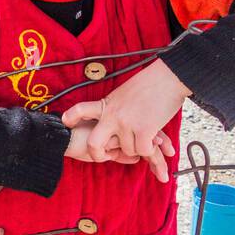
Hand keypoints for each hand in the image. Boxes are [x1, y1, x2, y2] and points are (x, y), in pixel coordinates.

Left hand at [61, 59, 190, 180]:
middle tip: (104, 156)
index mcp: (106, 105)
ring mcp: (127, 124)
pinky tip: (154, 140)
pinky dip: (149, 149)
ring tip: (145, 136)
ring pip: (126, 150)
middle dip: (97, 154)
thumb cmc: (150, 84)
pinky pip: (142, 151)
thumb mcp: (123, 94)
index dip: (71, 118)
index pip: (80, 110)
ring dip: (137, 148)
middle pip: (94, 143)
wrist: (169, 78)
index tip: (65, 122)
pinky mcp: (144, 130)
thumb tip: (108, 119)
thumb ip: (113, 108)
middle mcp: (112, 116)